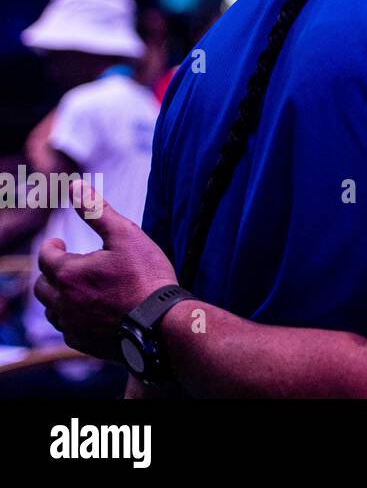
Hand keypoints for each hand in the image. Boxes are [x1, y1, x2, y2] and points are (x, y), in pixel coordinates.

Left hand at [34, 180, 178, 360]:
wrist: (161, 323)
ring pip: (51, 310)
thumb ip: (97, 210)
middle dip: (50, 273)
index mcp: (68, 273)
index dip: (52, 247)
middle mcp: (62, 301)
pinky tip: (88, 312)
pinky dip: (72, 318)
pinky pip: (67, 329)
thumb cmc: (146, 275)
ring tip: (75, 289)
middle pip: (42, 286)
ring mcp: (71, 325)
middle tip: (65, 265)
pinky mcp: (82, 343)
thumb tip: (74, 187)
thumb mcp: (126, 235)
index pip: (46, 256)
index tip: (60, 243)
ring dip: (58, 297)